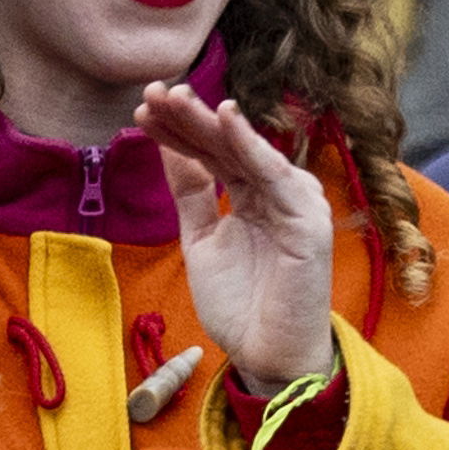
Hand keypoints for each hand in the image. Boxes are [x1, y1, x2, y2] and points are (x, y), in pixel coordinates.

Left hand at [137, 85, 338, 396]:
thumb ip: (190, 194)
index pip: (212, 151)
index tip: (141, 109)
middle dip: (188, 116)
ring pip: (247, 152)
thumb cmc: (240, 304)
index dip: (179, 129)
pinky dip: (252, 146)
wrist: (265, 357)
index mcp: (252, 193)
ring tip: (175, 98)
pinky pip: (276, 176)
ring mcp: (294, 203)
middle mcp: (275, 191)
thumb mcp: (201, 240)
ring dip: (211, 122)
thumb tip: (168, 146)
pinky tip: (226, 118)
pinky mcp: (308, 221)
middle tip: (153, 92)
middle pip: (227, 144)